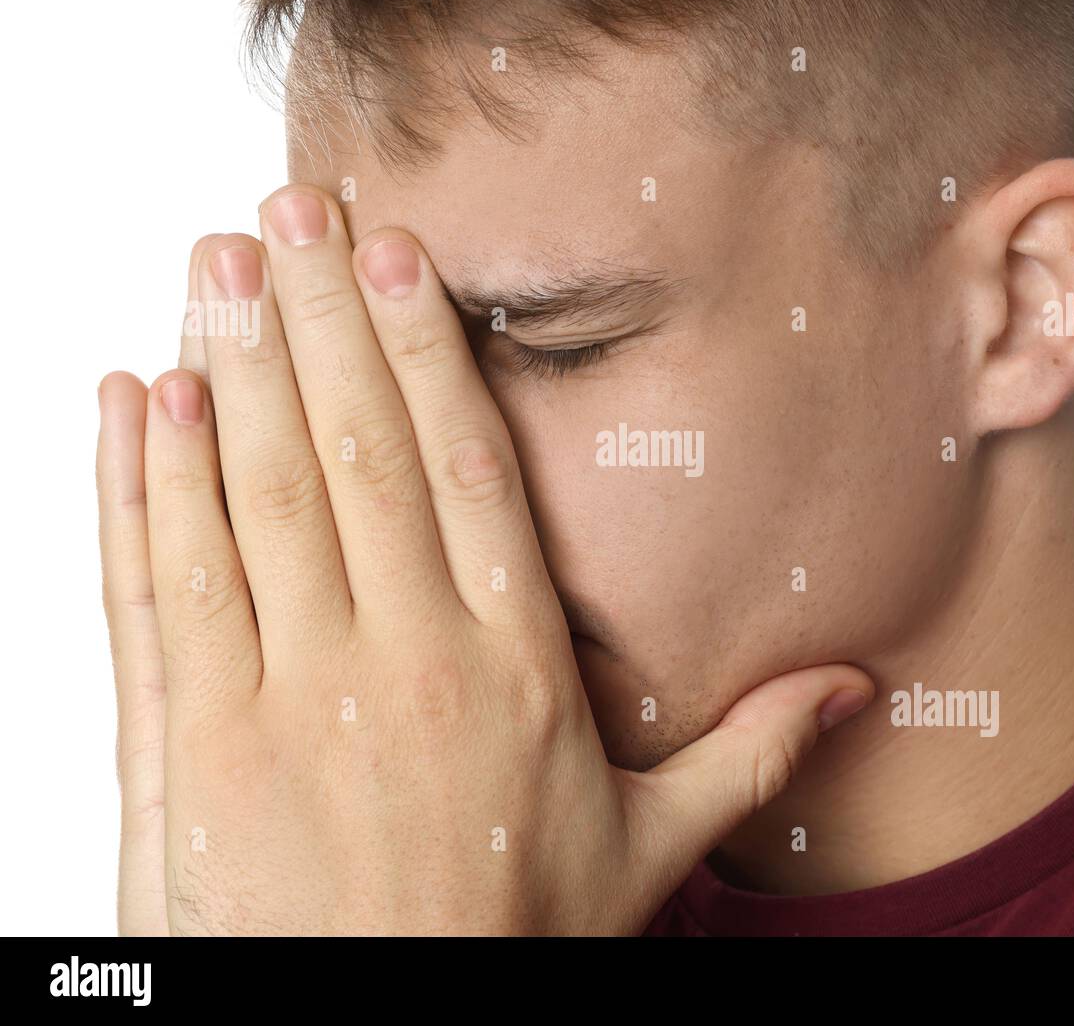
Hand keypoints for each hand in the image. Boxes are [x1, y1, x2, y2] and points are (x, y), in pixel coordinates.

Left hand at [96, 184, 873, 934]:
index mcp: (513, 671)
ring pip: (253, 496)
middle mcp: (400, 663)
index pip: (463, 472)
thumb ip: (747, 755)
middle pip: (353, 452)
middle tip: (290, 210)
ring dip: (229, 366)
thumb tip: (858, 687)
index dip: (421, 352)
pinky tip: (136, 398)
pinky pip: (162, 586)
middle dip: (315, 316)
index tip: (392, 258)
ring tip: (215, 263)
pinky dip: (141, 483)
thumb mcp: (647, 851)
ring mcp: (284, 698)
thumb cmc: (507, 943)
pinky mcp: (190, 745)